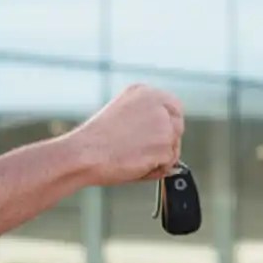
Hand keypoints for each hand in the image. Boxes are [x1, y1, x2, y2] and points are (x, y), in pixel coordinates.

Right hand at [66, 84, 184, 185]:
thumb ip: (144, 117)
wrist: (85, 153)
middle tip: (143, 152)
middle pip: (177, 127)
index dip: (167, 125)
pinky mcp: (164, 146)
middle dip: (165, 143)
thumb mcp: (122, 114)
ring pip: (173, 147)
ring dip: (158, 158)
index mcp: (144, 92)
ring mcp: (163, 124)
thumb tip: (163, 134)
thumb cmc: (96, 140)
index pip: (173, 107)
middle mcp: (157, 103)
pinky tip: (134, 166)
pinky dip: (154, 170)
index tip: (159, 137)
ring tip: (132, 159)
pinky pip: (168, 164)